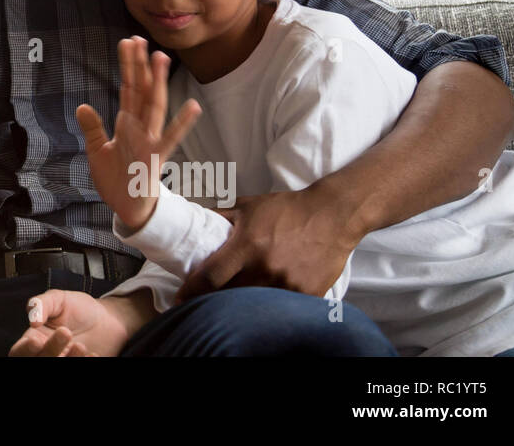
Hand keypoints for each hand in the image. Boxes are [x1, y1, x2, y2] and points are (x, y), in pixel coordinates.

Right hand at [9, 290, 139, 356]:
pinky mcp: (79, 366)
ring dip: (69, 359)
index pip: (19, 351)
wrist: (107, 320)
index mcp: (34, 339)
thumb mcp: (58, 298)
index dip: (24, 349)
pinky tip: (93, 354)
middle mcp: (46, 355)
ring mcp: (63, 361)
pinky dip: (83, 363)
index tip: (36, 340)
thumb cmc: (78, 308)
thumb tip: (32, 321)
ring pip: (57, 367)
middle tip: (66, 332)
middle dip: (51, 349)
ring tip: (81, 345)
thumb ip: (41, 304)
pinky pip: (77, 369)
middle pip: (40, 360)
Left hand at [77, 36, 200, 230]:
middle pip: (141, 90)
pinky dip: (182, 124)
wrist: (128, 209)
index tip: (128, 42)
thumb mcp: (98, 151)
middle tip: (139, 39)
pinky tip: (194, 106)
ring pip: (155, 106)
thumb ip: (93, 128)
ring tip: (160, 59)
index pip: (128, 88)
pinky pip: (170, 139)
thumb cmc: (115, 179)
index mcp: (128, 124)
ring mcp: (151, 141)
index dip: (128, 66)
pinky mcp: (155, 158)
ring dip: (157, 83)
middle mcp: (142, 127)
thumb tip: (82, 106)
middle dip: (140, 66)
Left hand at [175, 186, 357, 301]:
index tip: (180, 299)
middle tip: (206, 297)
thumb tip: (196, 222)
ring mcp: (287, 284)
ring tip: (236, 294)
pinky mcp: (306, 294)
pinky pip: (280, 306)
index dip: (191, 291)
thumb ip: (221, 218)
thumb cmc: (288, 209)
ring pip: (253, 303)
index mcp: (247, 246)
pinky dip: (270, 302)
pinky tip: (266, 294)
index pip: (210, 276)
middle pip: (229, 295)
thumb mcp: (249, 206)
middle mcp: (265, 268)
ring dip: (241, 301)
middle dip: (215, 297)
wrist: (333, 215)